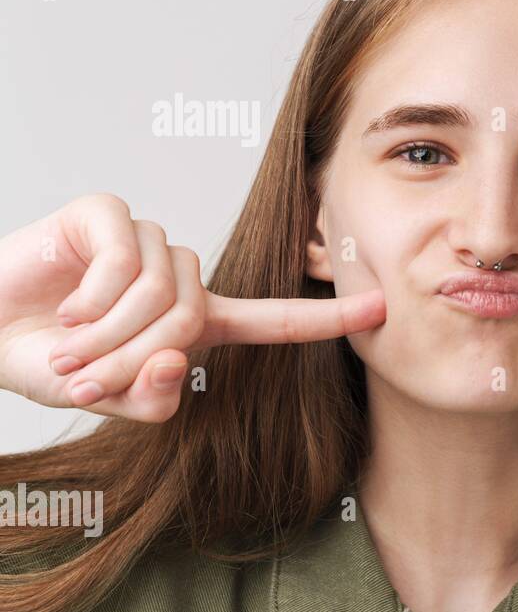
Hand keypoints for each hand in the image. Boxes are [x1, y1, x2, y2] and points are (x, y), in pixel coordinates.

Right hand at [0, 193, 385, 422]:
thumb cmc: (42, 359)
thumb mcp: (101, 396)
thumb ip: (146, 398)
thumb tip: (180, 360)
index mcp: (194, 321)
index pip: (271, 319)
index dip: (324, 317)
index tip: (380, 307)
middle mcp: (179, 275)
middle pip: (198, 316)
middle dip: (137, 358)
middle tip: (85, 378)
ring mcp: (146, 239)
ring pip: (165, 291)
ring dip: (109, 335)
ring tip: (67, 348)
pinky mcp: (109, 213)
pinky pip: (127, 259)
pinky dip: (92, 300)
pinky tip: (60, 310)